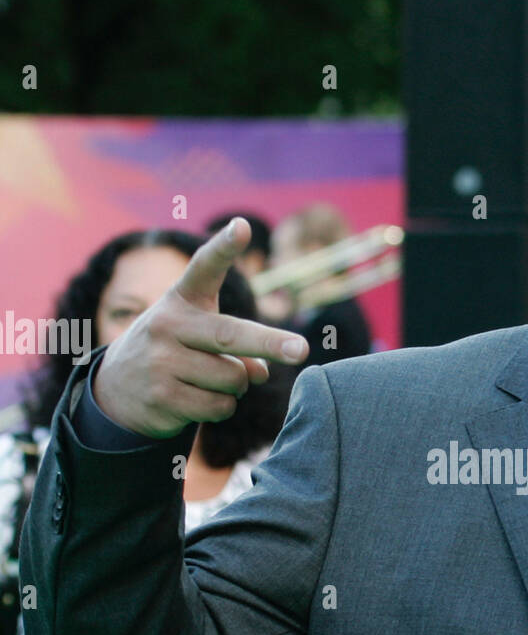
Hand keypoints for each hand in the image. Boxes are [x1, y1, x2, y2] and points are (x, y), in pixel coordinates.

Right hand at [92, 218, 308, 436]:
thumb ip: (237, 345)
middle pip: (230, 336)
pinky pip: (219, 406)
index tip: (241, 227)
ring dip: (237, 386)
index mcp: (182, 299)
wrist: (117, 387)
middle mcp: (168, 324)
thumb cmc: (176, 351)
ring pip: (233, 379)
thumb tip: (261, 373)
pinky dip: (222, 407)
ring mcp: (161, 361)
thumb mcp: (201, 337)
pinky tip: (197, 400)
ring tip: (209, 380)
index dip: (224, 247)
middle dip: (270, 343)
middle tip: (302, 350)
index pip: (204, 267)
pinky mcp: (162, 396)